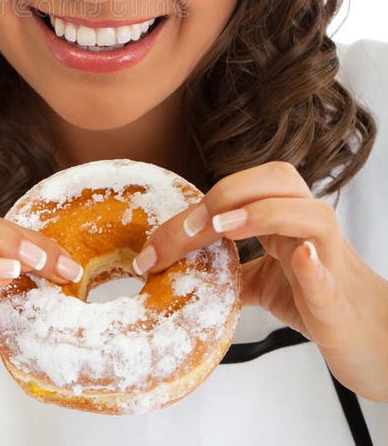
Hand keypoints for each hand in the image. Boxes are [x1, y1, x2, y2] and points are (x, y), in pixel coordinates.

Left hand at [132, 161, 387, 400]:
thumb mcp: (262, 282)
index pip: (239, 190)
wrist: (368, 338)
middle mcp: (307, 224)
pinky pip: (327, 270)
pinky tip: (299, 259)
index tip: (152, 248)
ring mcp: (327, 254)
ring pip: (308, 213)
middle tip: (189, 229)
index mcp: (284, 214)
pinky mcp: (338, 292)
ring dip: (264, 213)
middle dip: (227, 195)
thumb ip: (229, 267)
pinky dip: (312, 264)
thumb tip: (175, 267)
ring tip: (225, 227)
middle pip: (276, 180)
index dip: (195, 208)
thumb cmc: (316, 300)